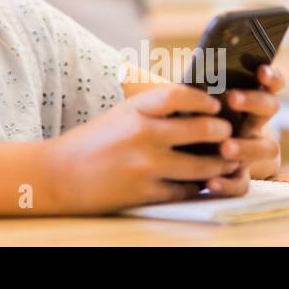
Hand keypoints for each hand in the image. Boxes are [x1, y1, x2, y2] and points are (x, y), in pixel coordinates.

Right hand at [44, 84, 238, 213]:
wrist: (60, 175)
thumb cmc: (94, 141)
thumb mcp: (122, 115)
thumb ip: (154, 111)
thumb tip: (196, 108)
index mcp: (135, 110)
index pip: (179, 95)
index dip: (203, 99)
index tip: (215, 105)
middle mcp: (143, 135)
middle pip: (201, 129)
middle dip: (221, 132)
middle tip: (227, 133)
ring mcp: (146, 166)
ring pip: (202, 166)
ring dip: (219, 163)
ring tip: (225, 160)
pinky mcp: (146, 193)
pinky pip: (186, 190)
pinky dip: (198, 186)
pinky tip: (201, 181)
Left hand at [204, 64, 284, 194]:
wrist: (190, 150)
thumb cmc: (193, 113)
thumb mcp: (197, 97)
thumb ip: (202, 82)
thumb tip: (195, 59)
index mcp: (249, 100)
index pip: (271, 84)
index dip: (271, 77)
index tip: (260, 70)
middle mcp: (255, 123)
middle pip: (270, 108)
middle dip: (254, 101)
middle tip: (233, 98)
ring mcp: (251, 149)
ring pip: (267, 148)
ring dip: (247, 146)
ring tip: (225, 148)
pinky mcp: (240, 175)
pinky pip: (242, 183)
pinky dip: (227, 184)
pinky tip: (211, 183)